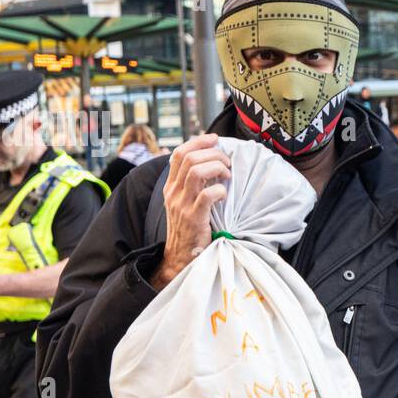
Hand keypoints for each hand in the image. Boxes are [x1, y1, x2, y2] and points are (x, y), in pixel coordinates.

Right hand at [150, 134, 229, 290]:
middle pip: (189, 158)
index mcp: (171, 187)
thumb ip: (192, 185)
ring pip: (196, 171)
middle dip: (212, 154)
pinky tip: (224, 194)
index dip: (197, 142)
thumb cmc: (189, 230)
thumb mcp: (184, 204)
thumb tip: (211, 164)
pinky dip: (220, 190)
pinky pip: (207, 195)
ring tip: (227, 175)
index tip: (214, 139)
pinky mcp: (193, 218)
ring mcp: (182, 205)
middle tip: (226, 162)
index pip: (179, 154)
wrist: (179, 258)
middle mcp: (173, 193)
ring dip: (217, 168)